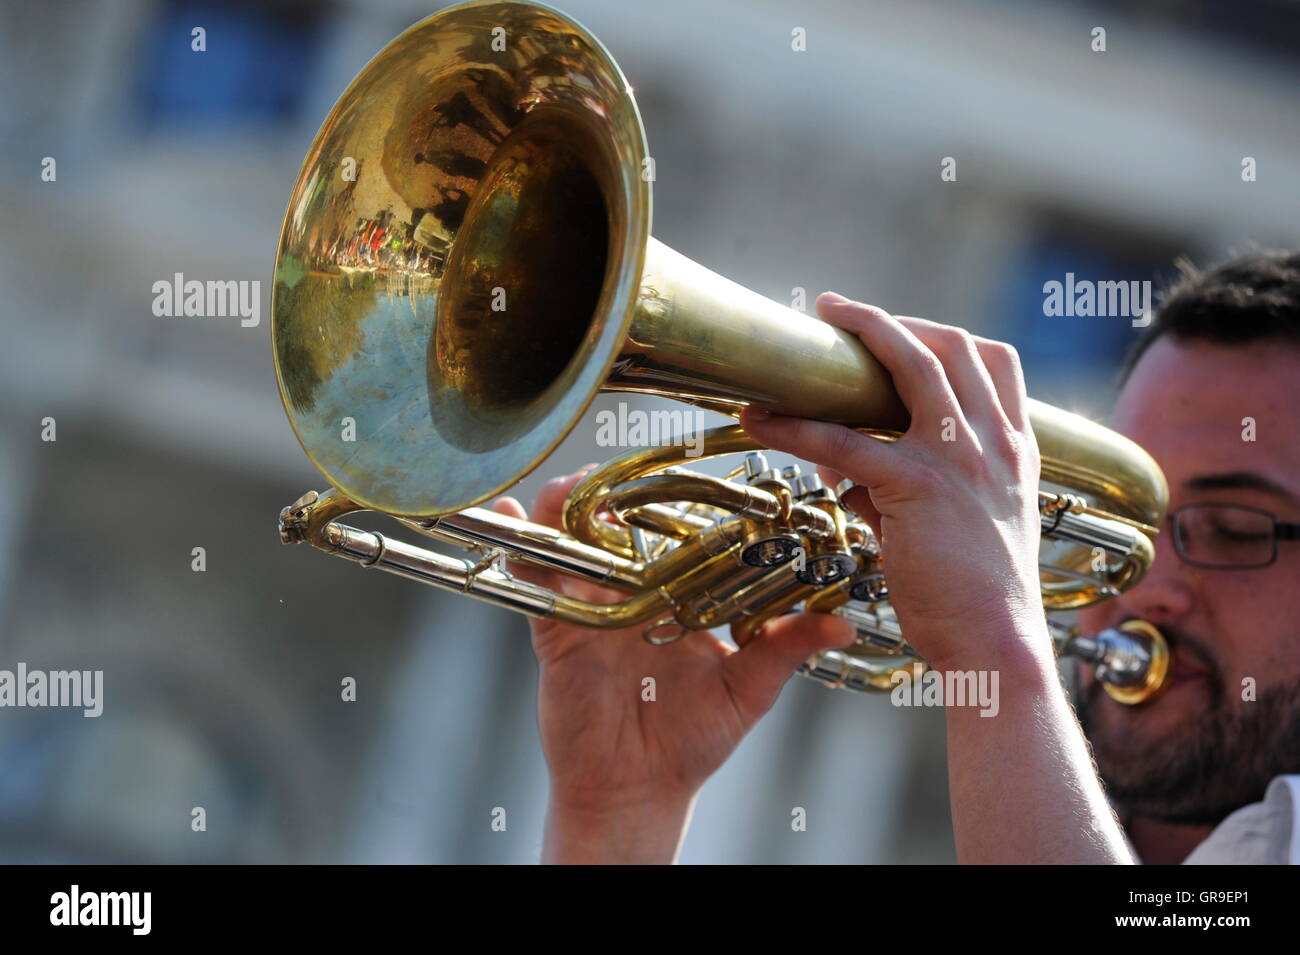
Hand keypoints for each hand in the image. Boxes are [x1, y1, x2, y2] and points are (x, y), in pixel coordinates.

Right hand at [492, 470, 851, 862]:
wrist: (638, 791)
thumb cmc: (694, 741)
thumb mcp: (747, 690)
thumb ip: (786, 650)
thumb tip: (841, 625)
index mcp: (677, 598)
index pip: (676, 536)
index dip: (676, 500)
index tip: (686, 469)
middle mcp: (632, 595)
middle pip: (615, 526)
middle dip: (609, 491)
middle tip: (616, 470)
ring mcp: (591, 610)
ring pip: (571, 544)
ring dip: (563, 508)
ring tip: (569, 487)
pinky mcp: (557, 634)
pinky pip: (534, 586)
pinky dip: (520, 549)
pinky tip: (509, 519)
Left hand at [741, 295, 1132, 862]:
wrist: (996, 646)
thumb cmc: (977, 598)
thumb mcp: (965, 531)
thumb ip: (911, 493)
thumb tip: (848, 478)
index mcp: (1015, 450)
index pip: (996, 361)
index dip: (944, 334)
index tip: (902, 329)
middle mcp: (994, 443)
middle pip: (952, 345)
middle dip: (892, 318)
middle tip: (840, 311)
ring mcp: (959, 460)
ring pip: (909, 366)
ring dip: (859, 335)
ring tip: (813, 326)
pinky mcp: (917, 487)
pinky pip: (844, 442)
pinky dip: (796, 427)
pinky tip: (759, 420)